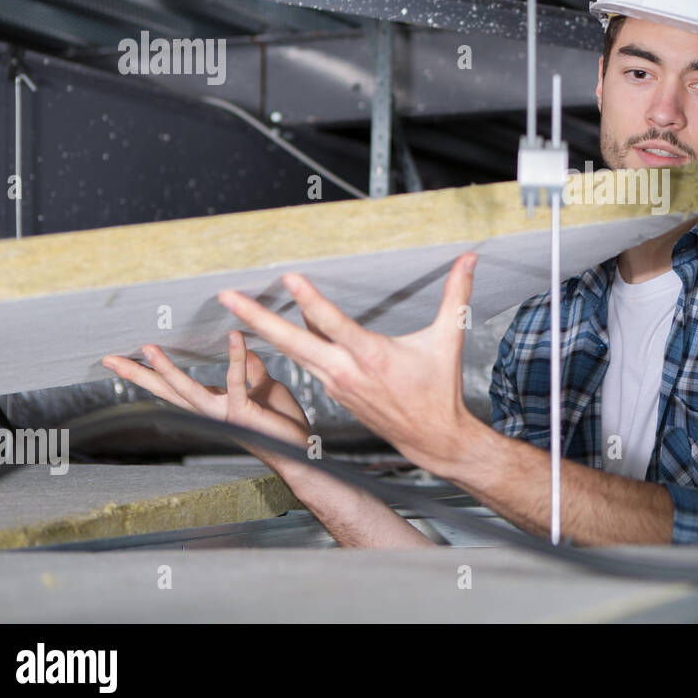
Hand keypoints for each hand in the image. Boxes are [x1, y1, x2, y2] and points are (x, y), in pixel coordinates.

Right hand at [102, 331, 311, 469]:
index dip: (151, 373)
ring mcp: (225, 414)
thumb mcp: (267, 388)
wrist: (302, 452)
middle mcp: (212, 411)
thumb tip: (245, 350)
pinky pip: (236, 381)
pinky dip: (235, 357)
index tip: (124, 359)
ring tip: (149, 348)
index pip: (176, 386)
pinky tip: (235, 336)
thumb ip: (252, 371)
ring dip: (169, 371)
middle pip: (168, 391)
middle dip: (138, 376)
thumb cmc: (283, 423)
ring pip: (189, 391)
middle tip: (109, 360)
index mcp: (214, 403)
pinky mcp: (245, 412)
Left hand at [213, 252, 479, 477]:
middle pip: (292, 341)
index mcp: (372, 356)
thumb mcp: (449, 339)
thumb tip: (470, 260)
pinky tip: (277, 327)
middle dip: (256, 318)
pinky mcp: (334, 391)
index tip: (288, 278)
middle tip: (227, 297)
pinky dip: (288, 343)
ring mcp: (335, 384)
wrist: (431, 437)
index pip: (333, 324)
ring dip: (262, 331)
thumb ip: (456, 295)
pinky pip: (306, 361)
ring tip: (236, 308)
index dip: (309, 300)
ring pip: (293, 351)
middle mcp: (345, 371)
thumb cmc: (439, 388)